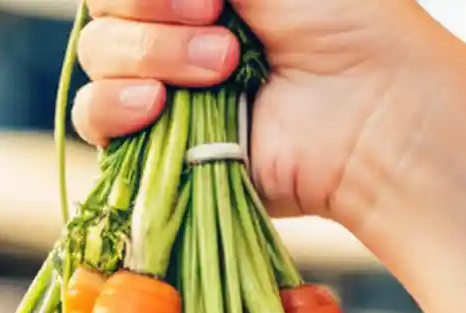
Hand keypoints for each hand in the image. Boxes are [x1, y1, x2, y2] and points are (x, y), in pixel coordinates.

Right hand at [73, 0, 442, 218]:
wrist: (372, 111)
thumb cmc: (343, 22)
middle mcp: (173, 30)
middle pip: (103, 12)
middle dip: (149, 12)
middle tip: (217, 24)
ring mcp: (161, 88)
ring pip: (97, 58)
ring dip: (148, 55)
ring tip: (220, 70)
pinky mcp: (155, 146)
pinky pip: (92, 118)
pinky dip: (114, 105)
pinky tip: (156, 106)